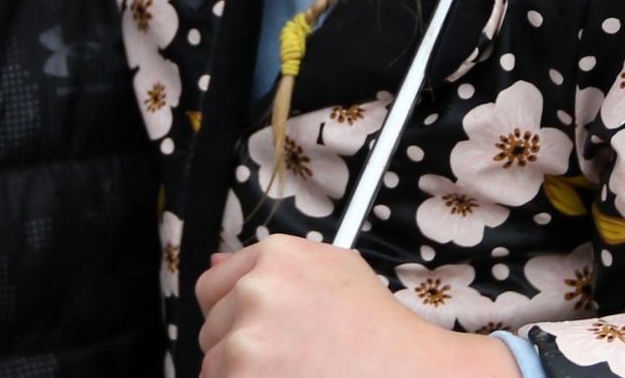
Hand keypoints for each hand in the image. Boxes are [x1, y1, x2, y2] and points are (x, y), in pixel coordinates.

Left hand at [195, 235, 517, 377]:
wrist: (412, 374)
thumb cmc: (381, 333)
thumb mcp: (336, 272)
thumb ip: (273, 265)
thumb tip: (217, 260)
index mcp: (277, 257)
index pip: (213, 285)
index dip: (233, 313)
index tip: (253, 330)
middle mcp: (256, 293)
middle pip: (213, 329)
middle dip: (242, 347)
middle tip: (289, 359)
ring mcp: (246, 343)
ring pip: (215, 366)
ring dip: (244, 375)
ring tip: (294, 373)